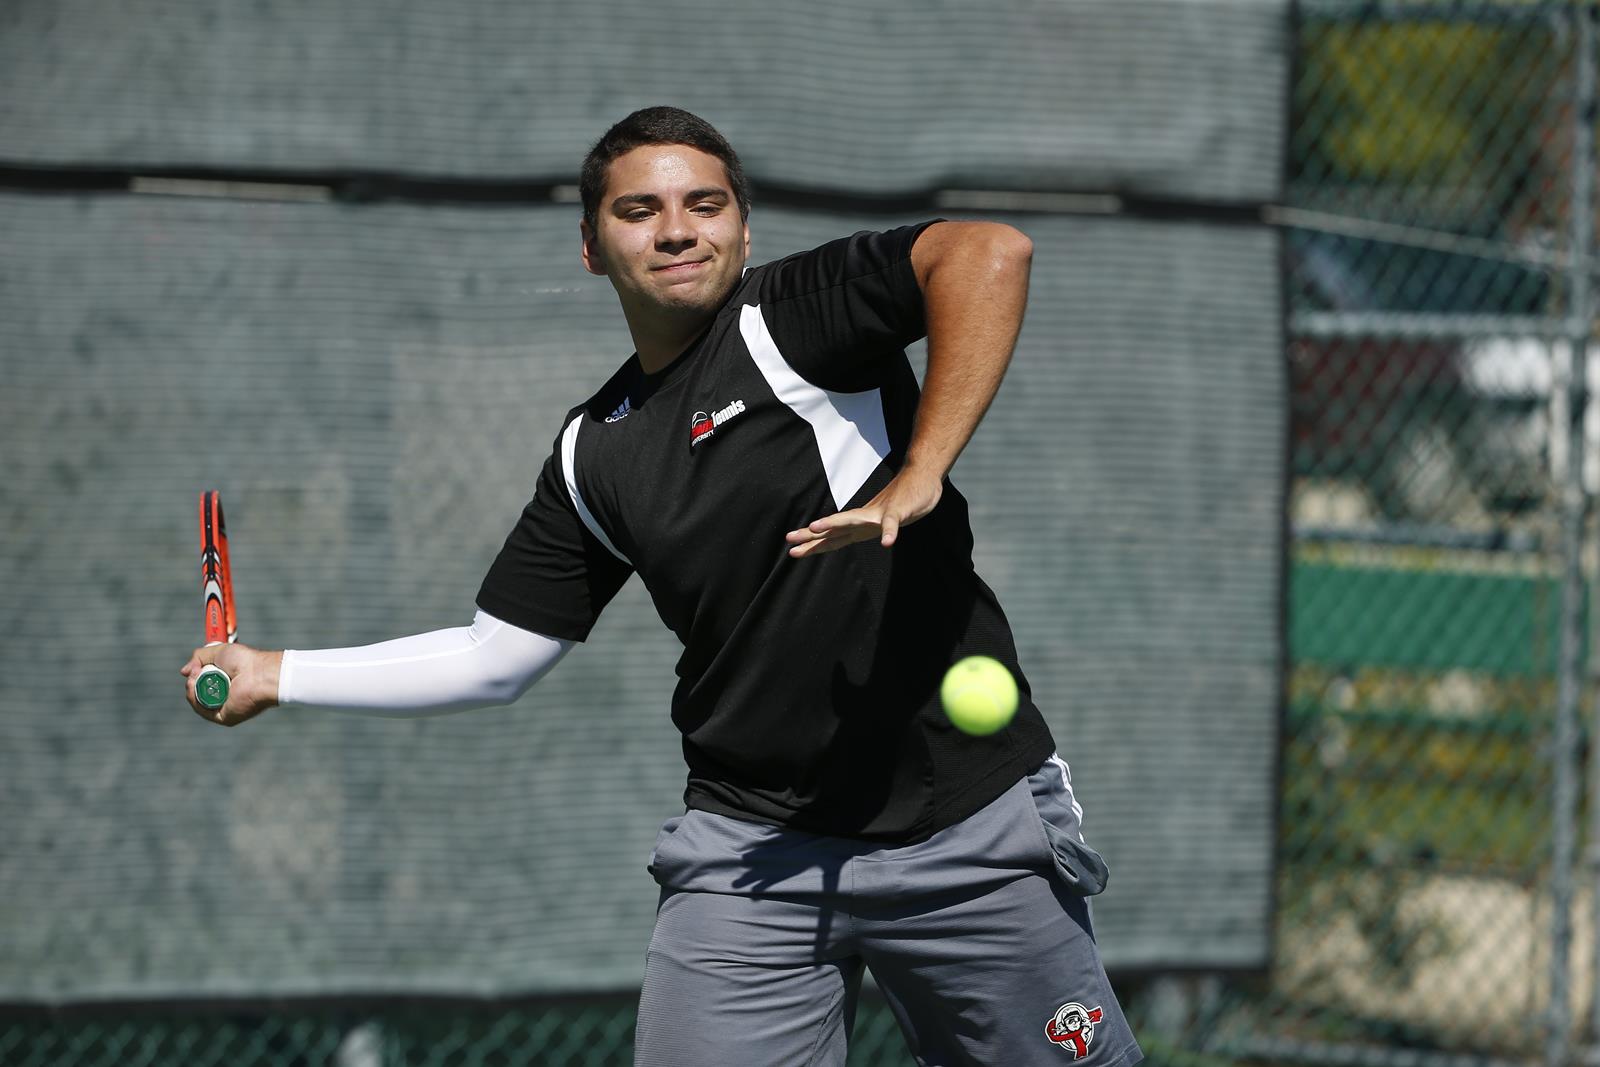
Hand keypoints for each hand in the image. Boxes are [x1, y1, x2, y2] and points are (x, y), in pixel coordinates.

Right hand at [180, 643, 282, 725]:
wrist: (259, 672)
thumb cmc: (245, 660)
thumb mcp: (218, 652)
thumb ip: (199, 657)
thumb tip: (184, 671)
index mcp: (226, 683)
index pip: (203, 684)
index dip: (195, 676)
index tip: (194, 668)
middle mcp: (225, 696)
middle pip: (198, 694)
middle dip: (192, 682)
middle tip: (194, 672)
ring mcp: (224, 708)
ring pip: (197, 702)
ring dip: (190, 689)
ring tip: (194, 677)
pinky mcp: (224, 717)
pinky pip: (202, 711)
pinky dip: (194, 699)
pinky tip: (193, 686)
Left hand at [785, 467, 942, 557]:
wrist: (922, 478)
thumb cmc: (901, 501)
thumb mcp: (880, 521)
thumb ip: (865, 528)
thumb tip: (849, 536)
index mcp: (859, 524)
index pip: (831, 536)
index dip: (812, 542)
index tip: (791, 546)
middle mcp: (864, 519)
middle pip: (833, 529)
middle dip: (810, 535)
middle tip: (788, 538)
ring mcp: (880, 514)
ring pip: (852, 520)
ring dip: (833, 523)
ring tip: (815, 527)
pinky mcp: (898, 512)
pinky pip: (892, 523)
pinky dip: (889, 532)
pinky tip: (887, 542)